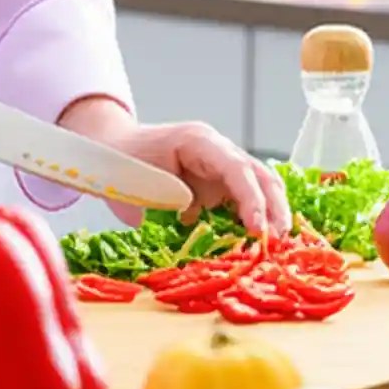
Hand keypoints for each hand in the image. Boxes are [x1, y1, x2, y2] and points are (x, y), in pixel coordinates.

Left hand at [59, 98, 290, 235]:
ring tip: (275, 246)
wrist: (110, 150)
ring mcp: (221, 167)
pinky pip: (245, 201)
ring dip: (270, 216)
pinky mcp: (219, 185)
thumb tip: (193, 240)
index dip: (251, 199)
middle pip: (260, 176)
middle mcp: (218, 151)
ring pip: (260, 188)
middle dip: (274, 209)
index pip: (237, 169)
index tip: (257, 229)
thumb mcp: (138, 188)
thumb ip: (167, 209)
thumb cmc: (119, 165)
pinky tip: (257, 244)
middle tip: (278, 241)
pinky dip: (254, 221)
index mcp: (199, 142)